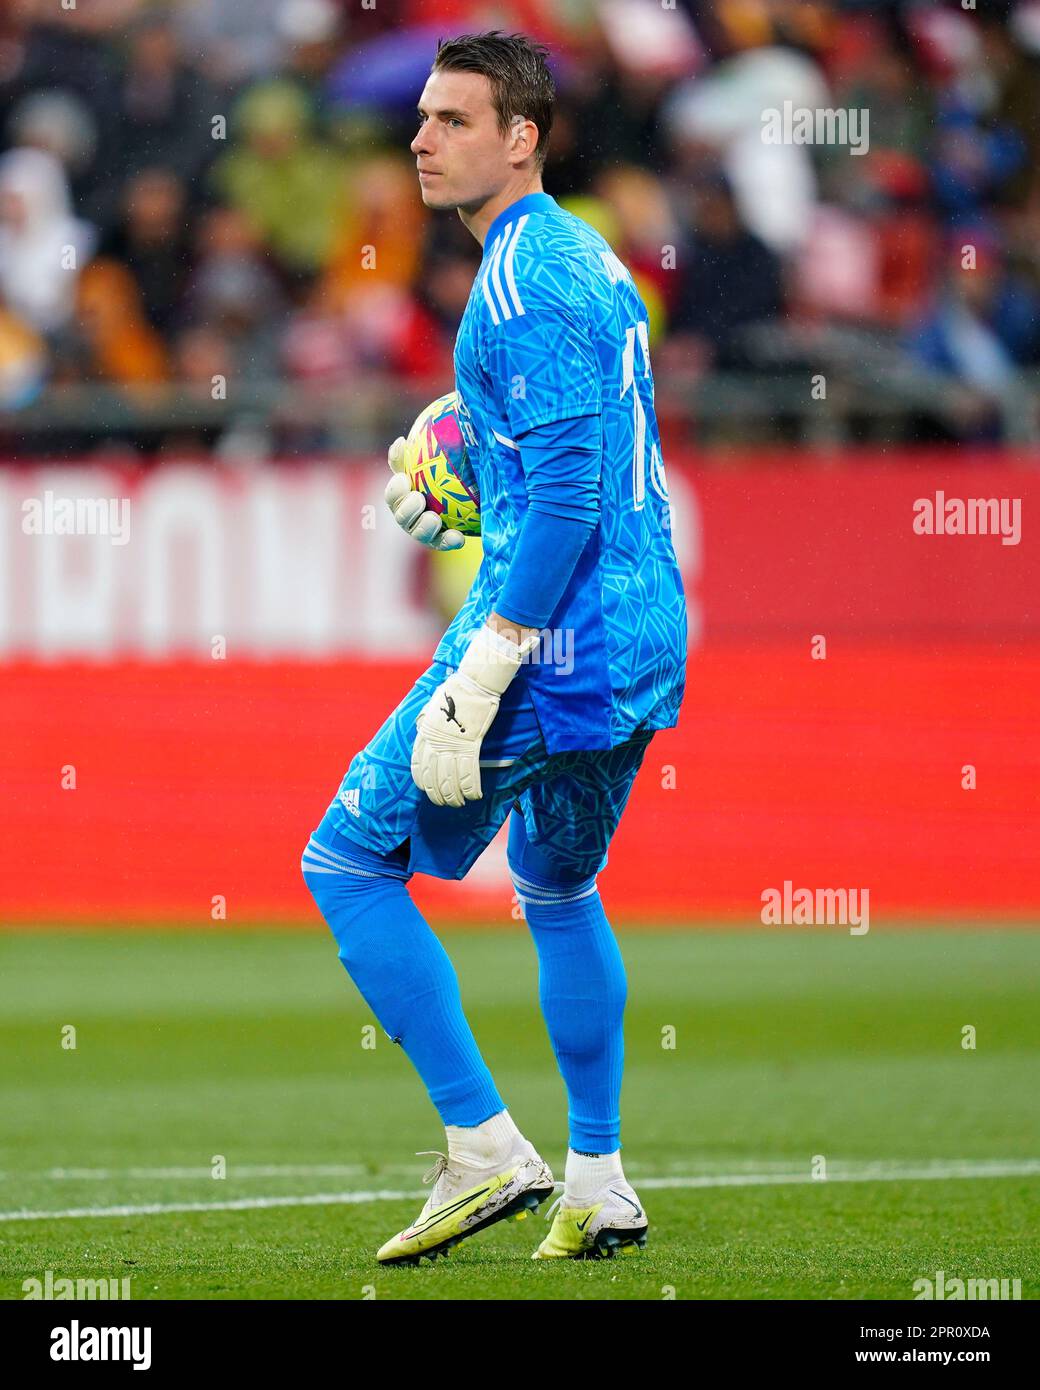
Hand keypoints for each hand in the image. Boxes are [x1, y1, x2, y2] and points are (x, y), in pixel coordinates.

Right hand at [384, 435, 464, 550]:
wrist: (475, 490)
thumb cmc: (449, 468)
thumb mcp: (436, 457)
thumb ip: (419, 450)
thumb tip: (401, 442)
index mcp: (404, 494)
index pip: (393, 492)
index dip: (395, 488)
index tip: (404, 479)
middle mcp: (409, 514)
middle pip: (401, 515)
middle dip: (405, 508)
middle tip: (418, 498)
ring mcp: (423, 530)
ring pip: (417, 532)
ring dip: (423, 526)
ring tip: (433, 519)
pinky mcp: (441, 541)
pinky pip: (443, 543)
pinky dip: (449, 541)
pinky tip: (459, 538)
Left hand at [411, 625, 538, 806]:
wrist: (473, 683)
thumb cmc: (455, 690)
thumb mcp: (432, 706)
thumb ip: (428, 721)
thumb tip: (425, 728)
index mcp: (425, 735)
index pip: (418, 766)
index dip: (422, 782)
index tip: (427, 791)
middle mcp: (435, 743)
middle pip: (432, 778)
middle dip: (438, 795)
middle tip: (445, 803)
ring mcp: (452, 746)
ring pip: (450, 780)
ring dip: (455, 796)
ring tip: (460, 803)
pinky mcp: (471, 746)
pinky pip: (469, 774)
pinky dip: (472, 788)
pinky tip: (475, 795)